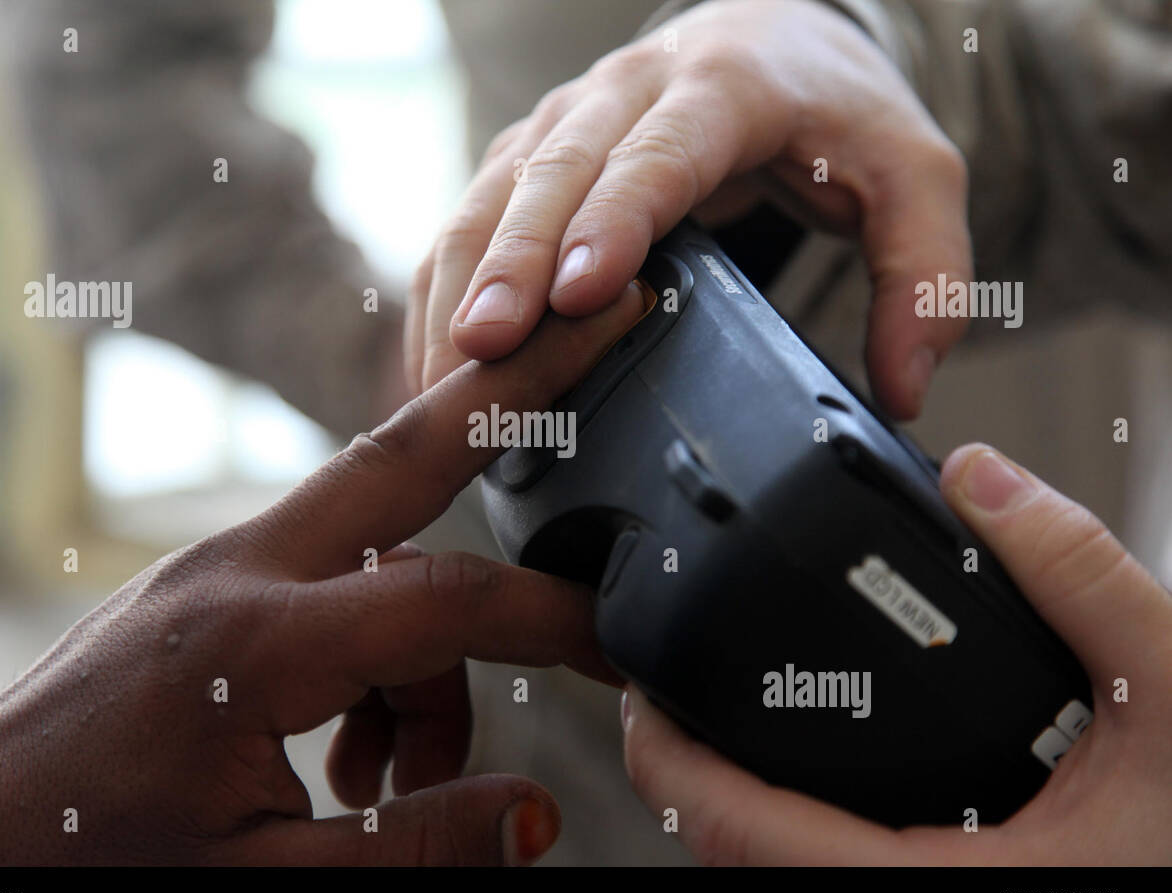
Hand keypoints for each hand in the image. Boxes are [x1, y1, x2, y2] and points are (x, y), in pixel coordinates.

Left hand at [0, 283, 647, 866]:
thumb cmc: (94, 858)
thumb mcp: (262, 883)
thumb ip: (412, 848)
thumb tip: (536, 815)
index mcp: (254, 642)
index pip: (443, 603)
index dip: (547, 620)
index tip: (615, 646)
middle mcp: (243, 568)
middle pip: (405, 450)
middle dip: (509, 389)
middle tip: (592, 323)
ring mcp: (227, 562)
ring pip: (384, 546)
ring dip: (427, 652)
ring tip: (388, 783)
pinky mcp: (221, 582)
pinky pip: (340, 588)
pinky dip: (375, 661)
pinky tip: (349, 763)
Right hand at [407, 0, 970, 418]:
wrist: (773, 42)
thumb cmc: (836, 116)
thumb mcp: (915, 178)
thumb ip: (926, 272)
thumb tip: (905, 386)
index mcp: (723, 87)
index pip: (660, 152)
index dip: (615, 218)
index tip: (577, 289)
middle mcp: (628, 92)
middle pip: (555, 174)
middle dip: (513, 263)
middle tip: (485, 347)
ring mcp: (566, 120)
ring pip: (493, 193)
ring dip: (463, 280)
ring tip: (443, 373)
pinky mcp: (530, 154)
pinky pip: (469, 214)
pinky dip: (443, 284)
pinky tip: (429, 358)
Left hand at [621, 443, 1171, 863]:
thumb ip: (1082, 579)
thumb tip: (984, 481)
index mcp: (943, 887)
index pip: (746, 839)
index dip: (667, 765)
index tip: (639, 699)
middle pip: (735, 861)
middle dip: (683, 781)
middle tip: (663, 704)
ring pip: (775, 879)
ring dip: (731, 808)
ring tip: (715, 730)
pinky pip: (825, 876)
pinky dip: (787, 827)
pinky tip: (804, 777)